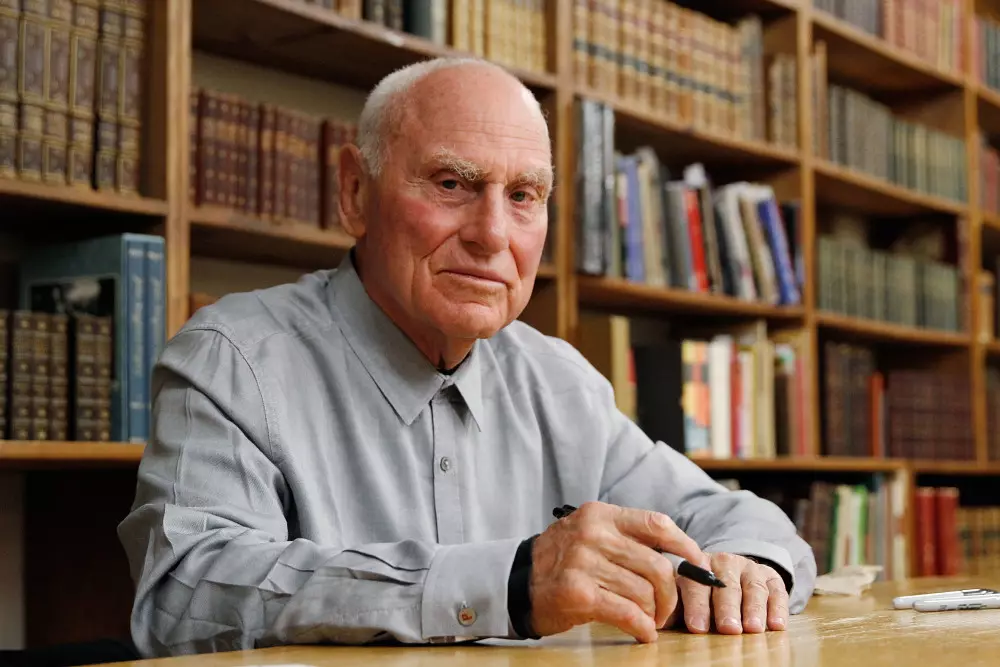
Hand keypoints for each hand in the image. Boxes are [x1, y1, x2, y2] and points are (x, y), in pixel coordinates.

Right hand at [528, 501, 704, 642]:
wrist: (517, 581)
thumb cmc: (562, 560)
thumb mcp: (590, 534)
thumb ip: (627, 539)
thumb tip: (680, 557)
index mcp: (600, 515)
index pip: (656, 524)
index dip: (685, 546)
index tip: (699, 564)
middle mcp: (592, 534)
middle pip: (657, 565)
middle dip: (671, 593)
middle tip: (668, 609)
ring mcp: (583, 563)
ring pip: (644, 592)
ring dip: (654, 613)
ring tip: (649, 620)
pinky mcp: (578, 593)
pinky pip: (626, 613)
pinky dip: (641, 627)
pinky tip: (642, 632)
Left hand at [676, 553, 788, 634]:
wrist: (729, 574)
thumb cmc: (700, 595)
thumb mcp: (683, 596)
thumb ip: (673, 608)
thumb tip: (655, 624)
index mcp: (696, 565)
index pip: (695, 583)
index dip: (696, 605)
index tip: (697, 627)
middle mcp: (723, 562)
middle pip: (726, 585)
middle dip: (726, 607)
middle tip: (728, 628)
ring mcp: (749, 567)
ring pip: (752, 586)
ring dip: (753, 608)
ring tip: (753, 628)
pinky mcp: (770, 576)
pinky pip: (777, 589)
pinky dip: (778, 607)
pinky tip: (777, 624)